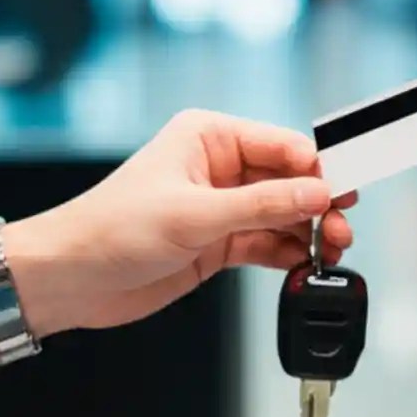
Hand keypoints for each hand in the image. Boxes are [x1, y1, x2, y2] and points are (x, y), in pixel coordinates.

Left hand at [4, 110, 356, 333]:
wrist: (70, 280)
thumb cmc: (109, 229)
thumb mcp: (193, 214)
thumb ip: (262, 206)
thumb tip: (316, 193)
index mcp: (208, 136)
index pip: (282, 145)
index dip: (318, 167)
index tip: (346, 191)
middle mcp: (218, 167)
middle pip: (290, 180)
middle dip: (319, 203)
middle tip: (341, 228)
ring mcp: (220, 206)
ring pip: (284, 214)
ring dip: (309, 232)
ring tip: (332, 250)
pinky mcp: (218, 242)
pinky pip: (268, 243)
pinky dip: (289, 255)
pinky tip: (305, 265)